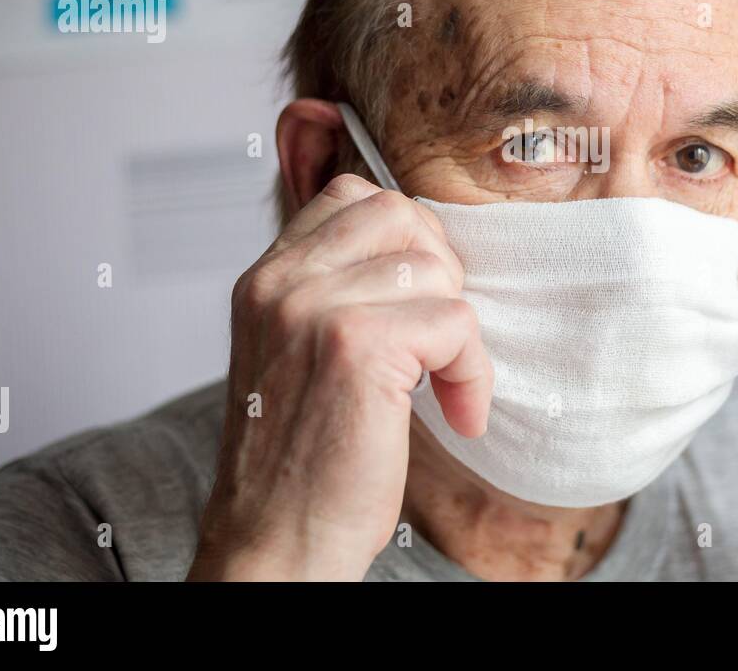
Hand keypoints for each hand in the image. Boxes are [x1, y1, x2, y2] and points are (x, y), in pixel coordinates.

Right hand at [187, 175, 492, 580]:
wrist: (275, 543)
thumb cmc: (299, 460)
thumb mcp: (298, 351)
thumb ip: (336, 290)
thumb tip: (422, 250)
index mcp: (265, 277)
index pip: (351, 194)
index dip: (404, 238)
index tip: (415, 298)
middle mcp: (280, 282)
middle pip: (399, 214)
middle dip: (439, 271)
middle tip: (436, 337)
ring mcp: (314, 307)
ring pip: (435, 270)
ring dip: (457, 335)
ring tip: (441, 387)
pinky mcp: (358, 345)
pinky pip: (455, 323)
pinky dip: (472, 373)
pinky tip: (456, 413)